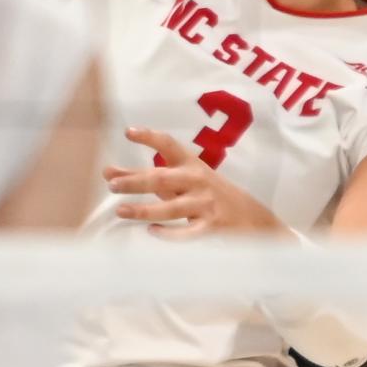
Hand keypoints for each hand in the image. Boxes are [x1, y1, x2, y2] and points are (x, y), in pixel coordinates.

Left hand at [105, 126, 284, 238]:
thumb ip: (156, 179)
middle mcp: (198, 180)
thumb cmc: (213, 197)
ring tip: (121, 210)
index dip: (149, 137)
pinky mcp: (212, 226)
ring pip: (170, 208)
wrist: (254, 220)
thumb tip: (114, 174)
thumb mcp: (189, 181)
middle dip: (135, 180)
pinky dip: (168, 234)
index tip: (128, 133)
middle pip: (161, 178)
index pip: (169, 145)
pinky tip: (152, 233)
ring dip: (143, 209)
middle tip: (112, 183)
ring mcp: (205, 204)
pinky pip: (187, 233)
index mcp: (193, 165)